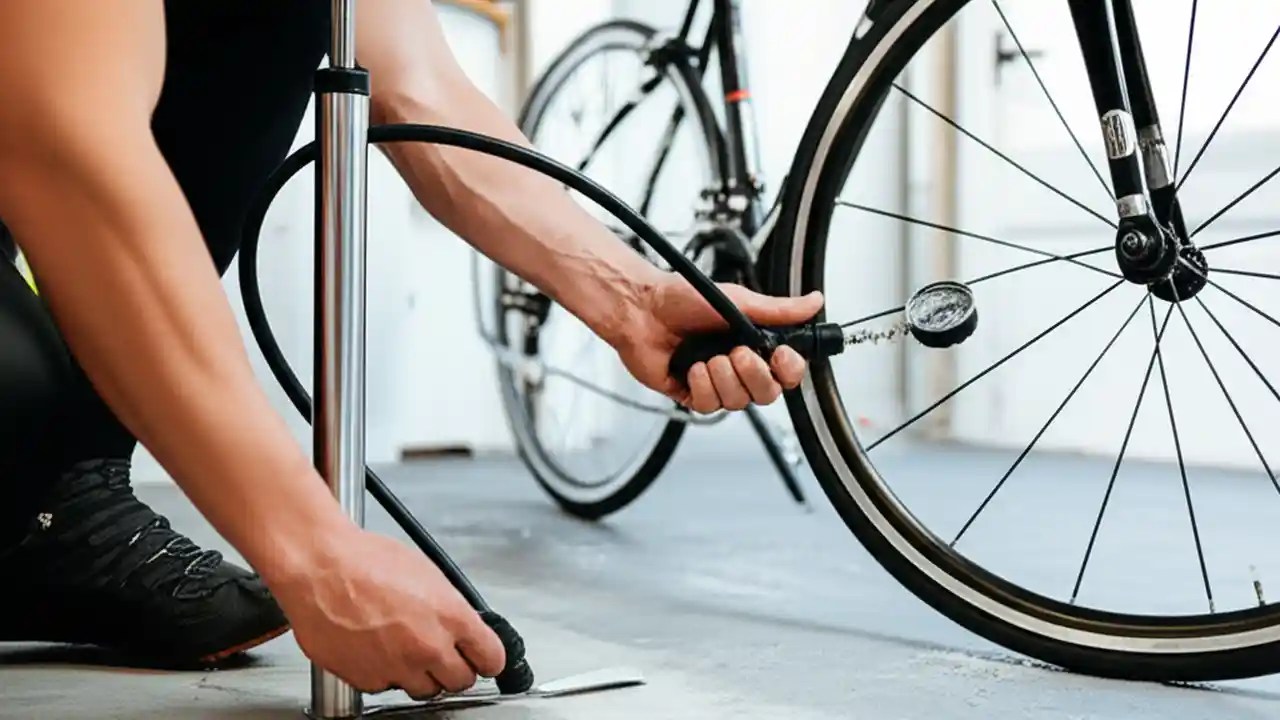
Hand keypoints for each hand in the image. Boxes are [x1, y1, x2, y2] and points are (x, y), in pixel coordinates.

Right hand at [269, 527, 505, 698]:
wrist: (319, 568)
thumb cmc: (364, 560)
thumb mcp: (426, 572)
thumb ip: (449, 606)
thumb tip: (461, 624)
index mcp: (450, 616)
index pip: (491, 658)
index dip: (488, 658)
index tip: (484, 658)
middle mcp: (427, 647)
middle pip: (461, 681)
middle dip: (454, 668)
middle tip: (443, 654)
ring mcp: (397, 668)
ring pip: (425, 689)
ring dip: (421, 674)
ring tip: (404, 648)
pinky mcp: (367, 680)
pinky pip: (386, 686)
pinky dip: (384, 673)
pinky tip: (375, 648)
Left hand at [619, 274, 824, 412]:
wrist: (643, 309)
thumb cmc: (684, 299)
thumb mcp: (739, 301)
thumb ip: (779, 310)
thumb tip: (815, 302)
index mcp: (755, 344)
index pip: (788, 373)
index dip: (789, 371)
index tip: (780, 356)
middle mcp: (739, 366)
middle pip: (768, 394)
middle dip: (754, 375)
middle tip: (737, 353)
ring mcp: (716, 383)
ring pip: (738, 402)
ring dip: (724, 378)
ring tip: (708, 357)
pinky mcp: (692, 394)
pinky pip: (709, 406)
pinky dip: (702, 385)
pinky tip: (692, 368)